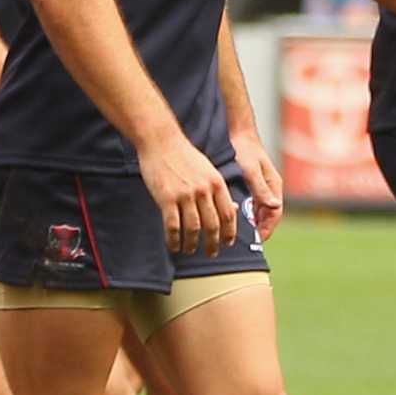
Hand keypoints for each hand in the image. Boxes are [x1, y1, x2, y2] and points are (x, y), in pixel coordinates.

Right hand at [141, 131, 238, 256]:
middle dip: (213, 243)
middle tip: (211, 253)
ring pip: (193, 228)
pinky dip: (174, 239)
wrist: (161, 141)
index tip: (227, 244)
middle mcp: (204, 190)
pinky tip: (173, 245)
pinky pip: (172, 225)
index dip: (229, 232)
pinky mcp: (167, 198)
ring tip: (190, 250)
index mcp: (216, 183)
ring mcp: (185, 195)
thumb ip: (219, 190)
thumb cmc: (185, 156)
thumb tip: (233, 208)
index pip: (228, 214)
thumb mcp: (208, 170)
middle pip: (212, 225)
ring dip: (192, 244)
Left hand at [230, 127, 283, 241]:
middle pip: (269, 215)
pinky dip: (247, 213)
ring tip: (240, 233)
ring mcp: (263, 186)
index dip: (267, 229)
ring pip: (261, 210)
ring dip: (253, 222)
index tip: (256, 240)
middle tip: (246, 242)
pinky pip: (254, 204)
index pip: (275, 214)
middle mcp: (271, 188)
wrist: (238, 132)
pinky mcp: (254, 184)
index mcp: (274, 185)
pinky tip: (235, 218)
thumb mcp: (250, 170)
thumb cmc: (244, 149)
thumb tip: (274, 206)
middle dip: (260, 229)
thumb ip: (261, 188)